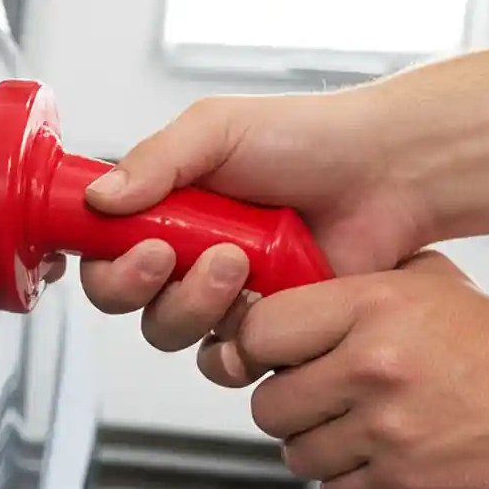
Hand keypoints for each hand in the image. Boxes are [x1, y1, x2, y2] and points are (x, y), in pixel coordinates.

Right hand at [80, 91, 431, 371]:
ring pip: (171, 332)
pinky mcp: (265, 331)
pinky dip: (241, 340)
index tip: (139, 245)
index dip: (106, 262)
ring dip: (197, 304)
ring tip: (243, 264)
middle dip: (145, 286)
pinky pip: (227, 360)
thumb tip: (100, 199)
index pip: (101, 252)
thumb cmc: (310, 139)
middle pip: (125, 301)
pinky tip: (270, 300)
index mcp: (164, 209)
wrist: (389, 173)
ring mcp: (224, 297)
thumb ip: (154, 160)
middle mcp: (185, 256)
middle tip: (184, 255)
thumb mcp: (219, 128)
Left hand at [223, 251, 488, 488]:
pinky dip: (347, 482)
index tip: (272, 354)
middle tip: (321, 396)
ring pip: (293, 452)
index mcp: (372, 306)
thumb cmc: (487, 344)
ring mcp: (387, 432)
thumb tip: (262, 287)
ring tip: (357, 426)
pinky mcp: (402, 486)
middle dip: (287, 403)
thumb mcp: (423, 279)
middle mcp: (375, 367)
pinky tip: (379, 456)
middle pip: (266, 403)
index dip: (256, 347)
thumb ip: (345, 279)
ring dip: (316, 445)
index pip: (259, 330)